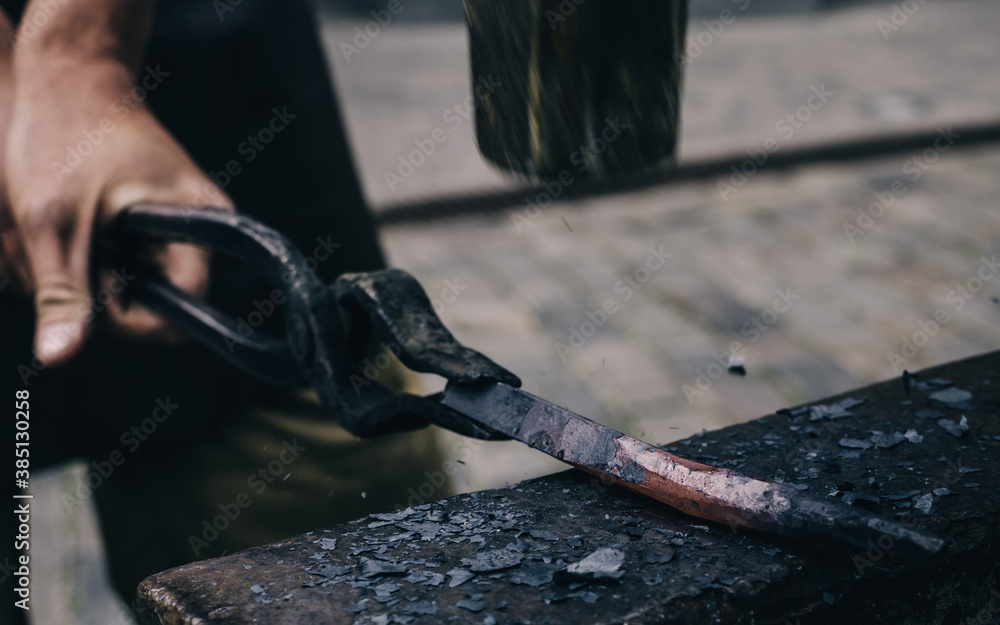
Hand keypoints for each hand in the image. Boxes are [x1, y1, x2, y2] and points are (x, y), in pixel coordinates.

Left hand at [3, 56, 233, 365]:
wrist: (72, 74)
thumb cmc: (65, 134)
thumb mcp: (53, 219)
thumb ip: (63, 291)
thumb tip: (60, 358)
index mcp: (199, 225)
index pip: (183, 310)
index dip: (130, 315)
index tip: (85, 289)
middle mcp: (197, 227)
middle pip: (153, 300)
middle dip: (94, 288)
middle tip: (50, 249)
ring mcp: (173, 223)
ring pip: (129, 281)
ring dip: (80, 270)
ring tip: (47, 229)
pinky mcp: (150, 218)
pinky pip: (121, 259)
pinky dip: (82, 253)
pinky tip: (59, 224)